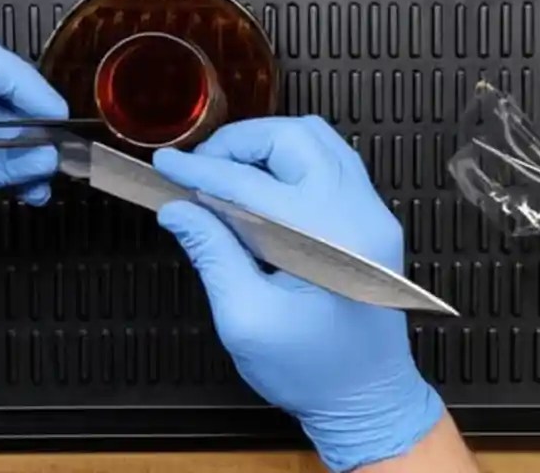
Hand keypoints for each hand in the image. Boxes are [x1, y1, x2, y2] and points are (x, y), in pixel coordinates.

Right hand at [153, 116, 443, 471]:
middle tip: (198, 169)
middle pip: (294, 138)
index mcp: (330, 238)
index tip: (166, 166)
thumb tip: (178, 210)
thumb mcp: (246, 320)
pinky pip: (331, 162)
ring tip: (224, 173)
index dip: (201, 171)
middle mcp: (360, 214)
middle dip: (238, 144)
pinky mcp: (371, 219)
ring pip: (316, 140)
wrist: (368, 400)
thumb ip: (212, 255)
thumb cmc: (314, 371)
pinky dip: (290, 160)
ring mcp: (372, 212)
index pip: (252, 183)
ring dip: (266, 146)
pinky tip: (259, 186)